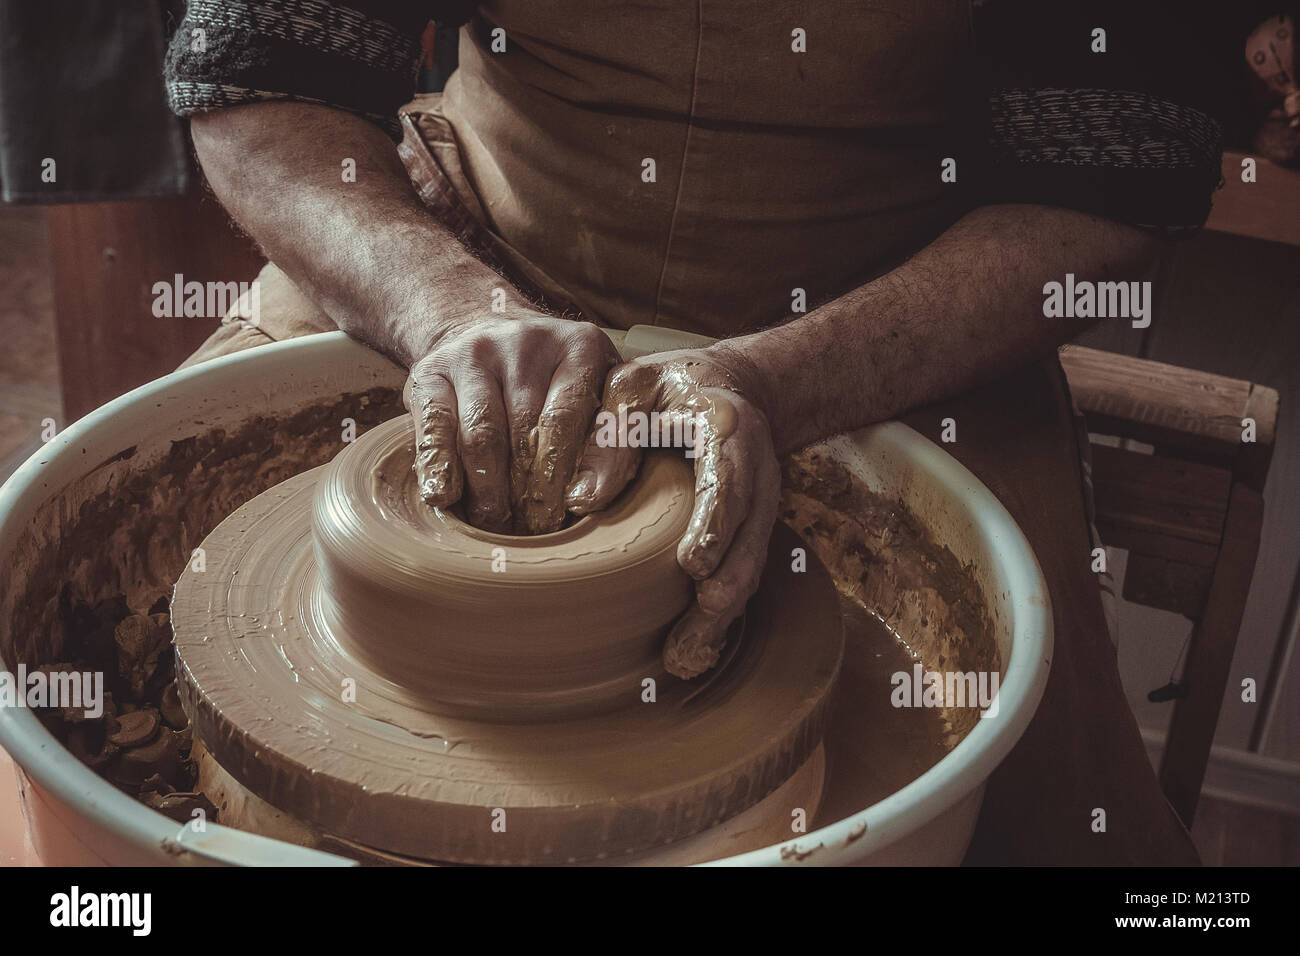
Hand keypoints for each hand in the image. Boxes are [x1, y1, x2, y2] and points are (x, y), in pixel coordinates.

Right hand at [404, 314, 618, 533]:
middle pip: (530, 429)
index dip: (577, 465)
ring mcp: (476, 353)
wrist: (485, 330)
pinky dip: (439, 466)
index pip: (580, 415)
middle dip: (534, 491)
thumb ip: (609, 436)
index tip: (578, 507)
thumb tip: (589, 497)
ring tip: (498, 528)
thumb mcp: (596, 392)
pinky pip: (435, 426)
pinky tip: (444, 498)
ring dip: (490, 491)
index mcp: (581, 347)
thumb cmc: (554, 383)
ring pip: (483, 435)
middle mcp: (528, 342)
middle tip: (536, 531)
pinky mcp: (432, 371)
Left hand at [565, 345, 779, 678]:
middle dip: (723, 588)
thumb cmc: (670, 387)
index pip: (730, 479)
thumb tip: (581, 499)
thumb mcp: (633, 388)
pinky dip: (721, 615)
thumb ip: (610, 434)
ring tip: (684, 657)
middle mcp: (756, 473)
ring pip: (751, 567)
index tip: (693, 563)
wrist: (733, 388)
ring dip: (721, 616)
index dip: (717, 522)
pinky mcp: (750, 531)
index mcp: (728, 429)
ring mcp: (759, 507)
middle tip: (691, 629)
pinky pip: (742, 576)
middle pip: (751, 539)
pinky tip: (694, 651)